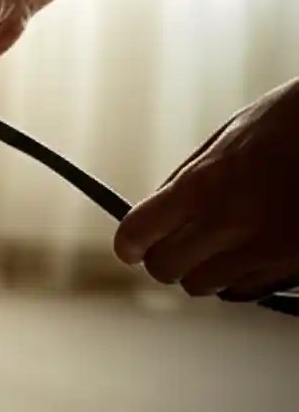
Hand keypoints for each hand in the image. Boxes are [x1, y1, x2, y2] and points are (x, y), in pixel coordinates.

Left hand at [114, 78, 298, 300]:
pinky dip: (238, 279)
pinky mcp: (295, 269)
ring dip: (201, 271)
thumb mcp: (232, 135)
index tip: (130, 246)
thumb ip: (190, 176)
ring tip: (217, 245)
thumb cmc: (293, 121)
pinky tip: (250, 254)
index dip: (129, 243)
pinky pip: (247, 291)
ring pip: (205, 286)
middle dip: (163, 259)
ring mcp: (268, 250)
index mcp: (206, 183)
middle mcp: (231, 223)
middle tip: (172, 245)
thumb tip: (156, 208)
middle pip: (166, 268)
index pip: (139, 233)